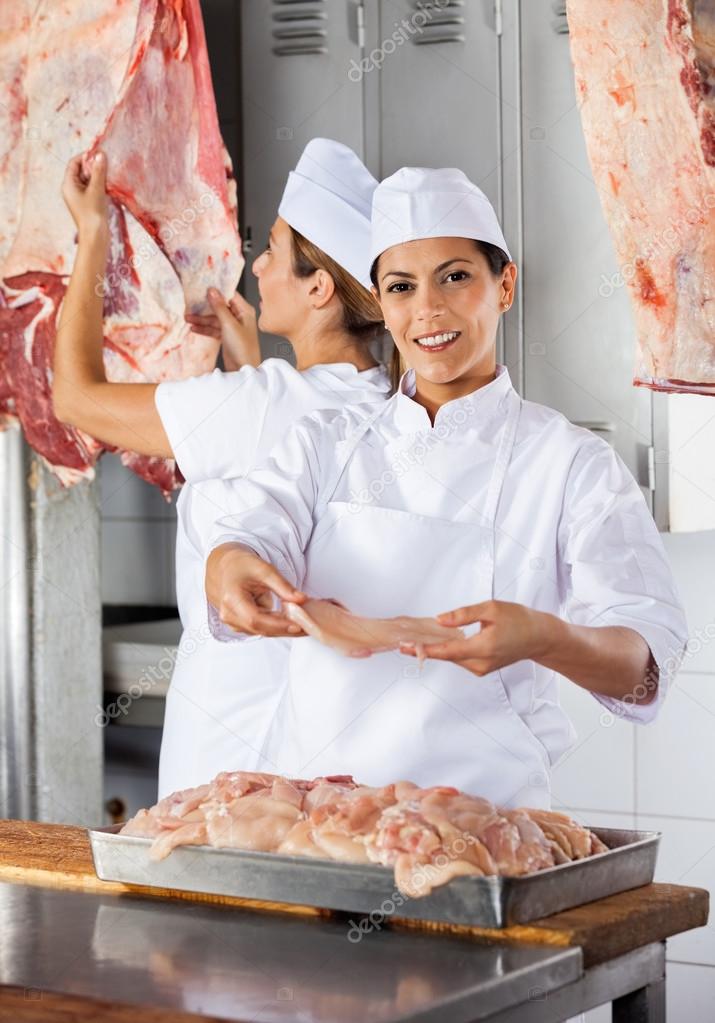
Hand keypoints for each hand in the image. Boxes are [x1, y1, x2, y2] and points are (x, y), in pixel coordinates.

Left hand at [62, 151, 108, 234]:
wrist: (95, 236)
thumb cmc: (92, 213)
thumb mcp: (96, 189)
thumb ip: (98, 171)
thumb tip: (100, 155)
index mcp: (68, 184)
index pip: (74, 163)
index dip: (85, 156)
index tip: (99, 153)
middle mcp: (71, 189)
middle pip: (81, 170)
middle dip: (93, 166)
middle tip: (106, 162)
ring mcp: (79, 197)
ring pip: (88, 180)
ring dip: (98, 175)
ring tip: (109, 173)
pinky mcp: (87, 203)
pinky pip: (92, 188)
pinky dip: (100, 184)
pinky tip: (109, 185)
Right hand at [185, 289, 260, 369]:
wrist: (243, 370)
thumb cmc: (243, 348)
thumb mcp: (229, 324)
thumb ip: (219, 307)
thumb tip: (212, 290)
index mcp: (245, 311)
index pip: (229, 295)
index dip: (216, 290)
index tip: (203, 286)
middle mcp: (240, 317)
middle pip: (219, 307)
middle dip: (205, 307)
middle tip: (191, 304)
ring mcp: (233, 327)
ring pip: (214, 319)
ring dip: (201, 319)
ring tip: (187, 318)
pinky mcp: (227, 337)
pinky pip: (213, 329)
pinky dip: (204, 329)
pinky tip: (194, 328)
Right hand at [207, 544, 306, 637]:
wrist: (226, 568)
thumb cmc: (242, 566)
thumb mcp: (264, 569)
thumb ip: (283, 586)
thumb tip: (301, 600)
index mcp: (231, 599)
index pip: (256, 619)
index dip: (278, 625)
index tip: (298, 625)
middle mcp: (229, 615)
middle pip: (260, 629)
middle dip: (286, 629)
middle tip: (308, 626)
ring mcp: (233, 622)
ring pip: (262, 631)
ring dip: (283, 628)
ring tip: (303, 622)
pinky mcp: (240, 624)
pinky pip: (261, 628)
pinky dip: (277, 625)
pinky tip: (291, 621)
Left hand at [400, 600, 551, 676]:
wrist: (539, 637)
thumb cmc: (519, 620)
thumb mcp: (491, 609)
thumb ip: (464, 614)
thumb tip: (440, 619)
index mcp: (482, 648)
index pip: (447, 651)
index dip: (425, 650)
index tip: (406, 648)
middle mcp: (480, 663)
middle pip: (447, 657)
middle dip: (426, 649)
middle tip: (404, 641)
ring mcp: (482, 668)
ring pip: (453, 658)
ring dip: (437, 650)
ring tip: (416, 641)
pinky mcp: (482, 668)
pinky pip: (460, 659)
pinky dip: (449, 651)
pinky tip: (439, 642)